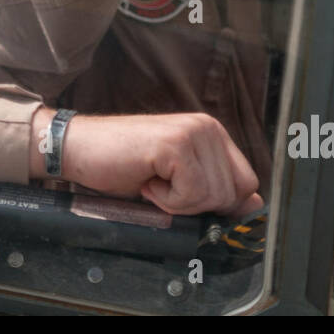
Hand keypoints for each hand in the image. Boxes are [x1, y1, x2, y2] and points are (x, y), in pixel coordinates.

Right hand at [32, 108, 263, 216]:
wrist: (78, 149)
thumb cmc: (122, 166)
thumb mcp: (176, 183)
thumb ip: (215, 190)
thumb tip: (255, 206)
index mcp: (212, 133)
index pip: (246, 182)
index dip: (220, 203)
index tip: (184, 199)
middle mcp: (207, 127)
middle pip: (232, 194)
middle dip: (197, 205)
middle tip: (162, 188)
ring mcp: (192, 133)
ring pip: (213, 197)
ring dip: (179, 203)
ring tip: (152, 181)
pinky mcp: (174, 145)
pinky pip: (191, 194)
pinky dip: (166, 200)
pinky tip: (146, 180)